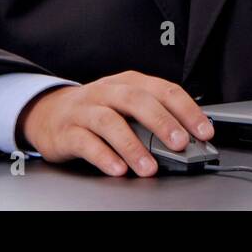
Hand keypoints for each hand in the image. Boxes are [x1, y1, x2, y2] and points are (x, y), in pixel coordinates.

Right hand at [18, 70, 214, 176]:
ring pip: (110, 122)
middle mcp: (107, 91)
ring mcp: (85, 110)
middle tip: (180, 144)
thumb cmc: (96, 110)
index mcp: (128, 82)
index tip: (204, 131)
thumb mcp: (125, 107)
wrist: (48, 113)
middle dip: (162, 122)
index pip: (163, 89)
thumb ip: (152, 119)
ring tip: (149, 167)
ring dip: (132, 146)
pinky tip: (118, 169)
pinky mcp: (67, 131)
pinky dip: (104, 156)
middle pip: (137, 101)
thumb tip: (186, 141)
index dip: (186, 110)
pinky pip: (86, 143)